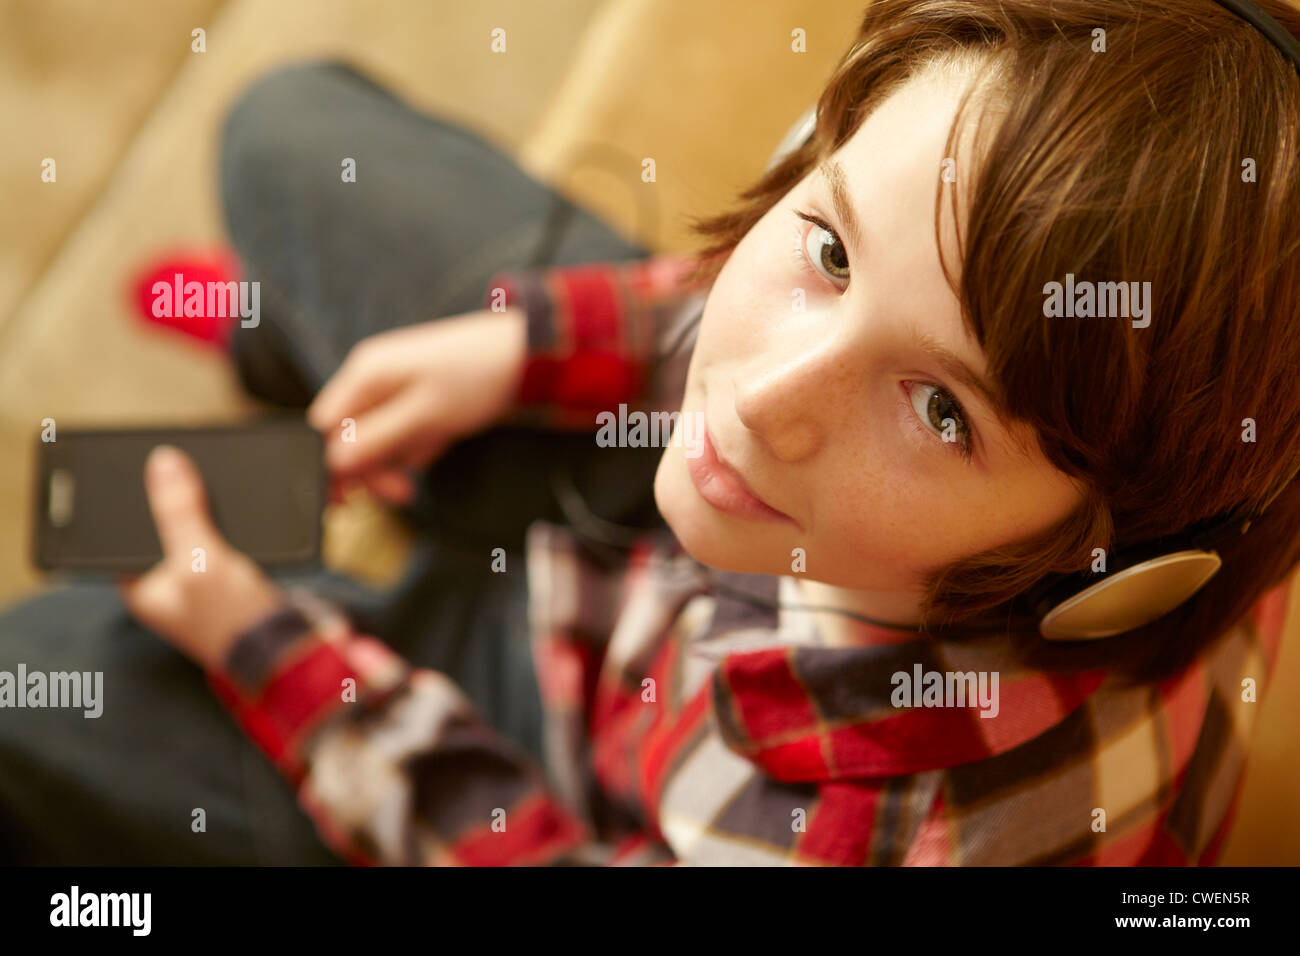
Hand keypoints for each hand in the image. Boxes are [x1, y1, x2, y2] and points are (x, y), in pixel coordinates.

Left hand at [116, 445, 287, 670]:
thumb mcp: (200, 559)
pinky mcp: (225, 581)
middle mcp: (164, 587)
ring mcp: (196, 585)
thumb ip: (179, 512)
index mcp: (140, 589)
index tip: (143, 469)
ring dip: (200, 511)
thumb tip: (163, 463)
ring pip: (189, 534)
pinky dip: (224, 526)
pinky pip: (217, 542)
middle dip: (170, 501)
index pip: (123, 535)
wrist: (284, 651)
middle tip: (180, 468)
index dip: (132, 502)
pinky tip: (235, 512)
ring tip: (208, 485)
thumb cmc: (234, 620)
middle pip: (158, 530)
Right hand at [306, 306, 526, 505]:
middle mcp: (372, 379)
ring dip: (401, 456)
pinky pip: (403, 433)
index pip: (324, 427)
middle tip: (400, 492)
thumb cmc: (477, 376)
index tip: (349, 497)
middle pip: (349, 437)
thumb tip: (334, 462)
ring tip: (432, 447)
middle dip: (374, 467)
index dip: (333, 465)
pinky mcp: (415, 399)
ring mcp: (393, 388)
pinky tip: (441, 437)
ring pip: (378, 439)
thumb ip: (377, 438)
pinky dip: (420, 444)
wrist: (523, 357)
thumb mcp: (424, 415)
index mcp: (365, 375)